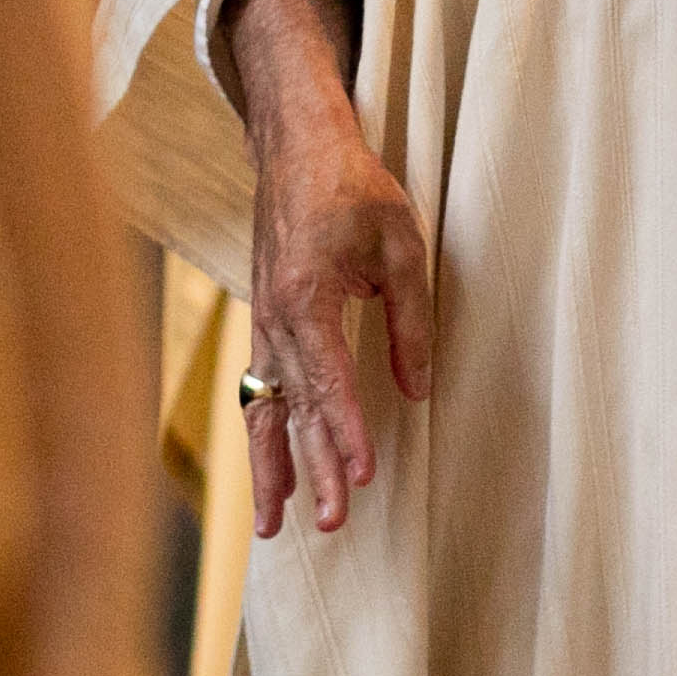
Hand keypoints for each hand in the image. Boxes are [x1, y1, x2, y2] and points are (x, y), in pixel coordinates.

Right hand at [225, 0, 433, 540]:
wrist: (296, 146)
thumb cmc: (354, 187)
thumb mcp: (400, 244)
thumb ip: (409, 319)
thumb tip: (418, 389)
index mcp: (308, 297)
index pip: (330, 380)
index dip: (347, 431)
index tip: (364, 475)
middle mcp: (275, 319)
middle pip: (296, 408)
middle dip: (314, 469)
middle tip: (332, 524)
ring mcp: (262, 324)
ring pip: (266, 410)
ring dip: (272, 469)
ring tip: (275, 529)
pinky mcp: (263, 323)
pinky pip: (258, 393)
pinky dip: (261, 437)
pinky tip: (268, 476)